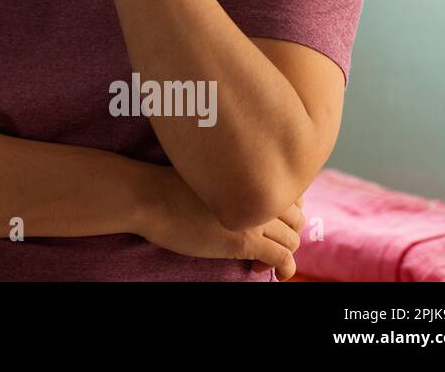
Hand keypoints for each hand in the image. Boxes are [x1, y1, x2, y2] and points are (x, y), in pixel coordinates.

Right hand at [135, 164, 303, 279]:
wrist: (148, 196)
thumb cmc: (167, 183)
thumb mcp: (206, 172)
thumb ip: (230, 179)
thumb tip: (237, 190)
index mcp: (249, 174)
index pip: (290, 194)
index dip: (285, 211)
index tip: (268, 220)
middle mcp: (257, 193)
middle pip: (296, 218)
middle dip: (286, 233)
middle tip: (265, 242)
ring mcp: (254, 218)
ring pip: (292, 239)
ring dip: (283, 251)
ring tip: (259, 258)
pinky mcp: (245, 241)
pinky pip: (283, 258)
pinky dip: (285, 269)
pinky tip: (271, 272)